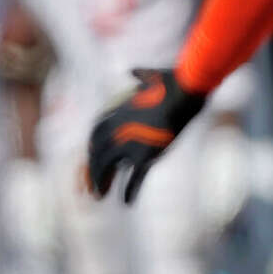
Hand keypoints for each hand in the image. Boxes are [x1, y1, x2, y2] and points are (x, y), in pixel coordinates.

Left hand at [87, 67, 208, 202]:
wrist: (186, 90)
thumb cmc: (174, 80)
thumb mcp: (151, 76)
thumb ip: (140, 76)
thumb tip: (133, 71)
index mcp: (117, 113)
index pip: (95, 136)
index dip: (91, 149)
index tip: (89, 160)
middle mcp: (119, 130)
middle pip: (97, 154)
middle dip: (89, 171)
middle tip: (86, 186)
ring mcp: (132, 144)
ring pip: (110, 168)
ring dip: (102, 183)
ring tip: (98, 197)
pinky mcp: (148, 154)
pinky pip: (136, 177)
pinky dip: (130, 191)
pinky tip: (126, 202)